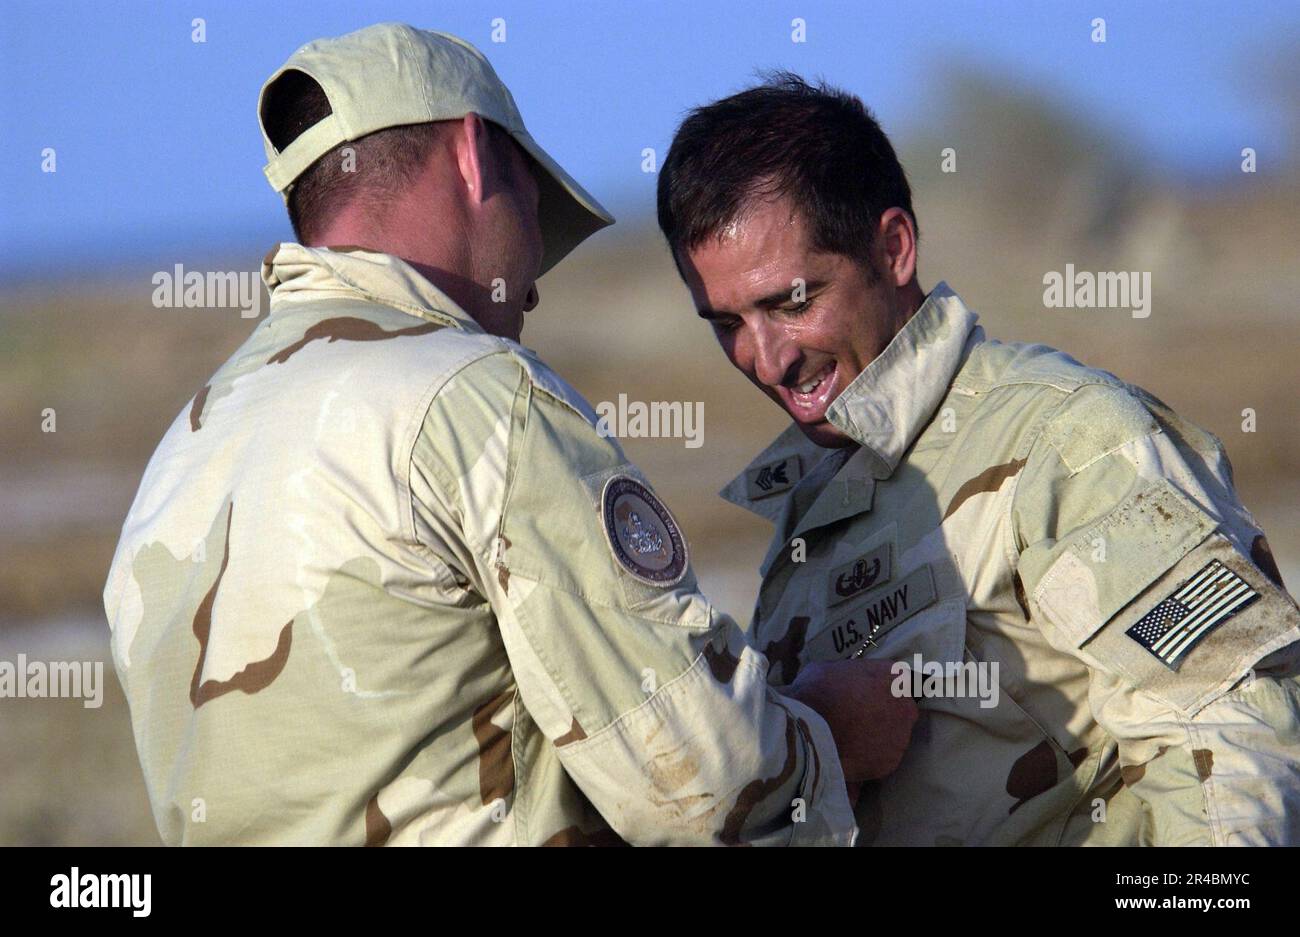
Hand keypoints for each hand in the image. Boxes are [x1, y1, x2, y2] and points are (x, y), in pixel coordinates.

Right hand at [785, 658, 917, 782]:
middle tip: (858, 719)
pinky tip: (849, 755)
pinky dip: (869, 759)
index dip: (883, 689)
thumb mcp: (828, 669)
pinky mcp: (891, 762)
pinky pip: (881, 759)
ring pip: (893, 737)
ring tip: (850, 740)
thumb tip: (840, 681)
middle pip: (901, 710)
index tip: (870, 695)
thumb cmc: (817, 694)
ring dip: (877, 738)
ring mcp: (901, 736)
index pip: (900, 680)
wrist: (811, 732)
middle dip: (884, 715)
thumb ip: (846, 675)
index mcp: (892, 676)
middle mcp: (905, 705)